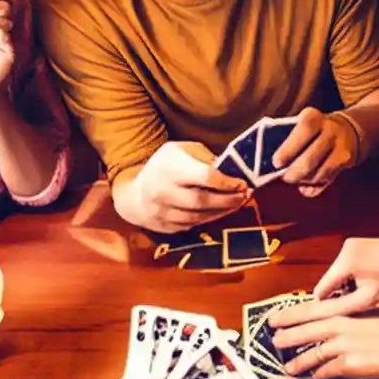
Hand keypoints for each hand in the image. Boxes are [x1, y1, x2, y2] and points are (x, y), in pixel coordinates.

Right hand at [117, 142, 250, 232]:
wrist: (133, 195)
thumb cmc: (162, 167)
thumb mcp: (179, 151)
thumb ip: (203, 157)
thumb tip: (229, 169)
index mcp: (169, 168)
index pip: (204, 176)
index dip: (226, 182)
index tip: (242, 182)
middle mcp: (163, 192)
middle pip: (203, 200)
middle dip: (228, 200)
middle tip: (245, 196)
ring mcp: (162, 213)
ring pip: (199, 217)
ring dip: (222, 212)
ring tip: (237, 204)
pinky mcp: (165, 228)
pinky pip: (192, 225)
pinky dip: (209, 219)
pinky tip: (220, 212)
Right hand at [269, 237, 378, 327]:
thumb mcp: (371, 299)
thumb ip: (343, 307)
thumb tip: (321, 316)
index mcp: (344, 262)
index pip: (321, 290)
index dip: (326, 306)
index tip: (330, 319)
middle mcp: (344, 248)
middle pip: (330, 281)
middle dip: (339, 295)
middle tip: (357, 306)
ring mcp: (352, 243)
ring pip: (339, 274)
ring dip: (348, 286)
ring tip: (369, 294)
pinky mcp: (360, 242)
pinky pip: (349, 265)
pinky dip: (355, 276)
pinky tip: (373, 282)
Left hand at [272, 315, 378, 378]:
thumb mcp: (373, 315)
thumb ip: (354, 318)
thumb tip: (337, 322)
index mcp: (347, 312)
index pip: (312, 311)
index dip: (291, 315)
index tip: (276, 318)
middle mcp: (342, 327)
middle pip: (307, 331)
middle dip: (289, 337)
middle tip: (275, 341)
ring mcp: (344, 346)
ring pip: (314, 354)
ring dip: (299, 362)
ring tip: (288, 367)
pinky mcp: (349, 365)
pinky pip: (328, 371)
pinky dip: (318, 375)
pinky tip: (313, 377)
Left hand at [273, 107, 359, 196]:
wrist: (347, 129)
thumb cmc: (314, 130)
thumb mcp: (303, 126)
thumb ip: (290, 141)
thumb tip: (278, 166)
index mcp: (313, 117)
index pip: (303, 132)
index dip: (288, 149)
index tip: (276, 163)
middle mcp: (330, 129)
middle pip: (310, 159)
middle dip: (294, 173)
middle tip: (285, 177)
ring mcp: (341, 145)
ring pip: (319, 173)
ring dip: (304, 180)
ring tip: (296, 179)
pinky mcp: (346, 160)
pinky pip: (327, 177)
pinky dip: (314, 184)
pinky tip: (306, 184)